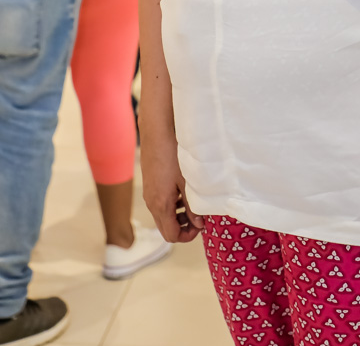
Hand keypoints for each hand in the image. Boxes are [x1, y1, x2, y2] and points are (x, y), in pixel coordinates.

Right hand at [140, 129, 203, 243]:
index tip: (201, 226)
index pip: (171, 235)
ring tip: (193, 202)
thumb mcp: (187, 182)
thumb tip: (200, 224)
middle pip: (166, 228)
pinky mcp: (149, 185)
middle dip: (183, 227)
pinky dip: (172, 204)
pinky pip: (159, 203)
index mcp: (161, 205)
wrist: (157, 133)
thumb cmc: (173, 155)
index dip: (188, 236)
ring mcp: (149, 194)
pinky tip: (183, 190)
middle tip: (199, 216)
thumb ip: (194, 206)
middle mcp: (151, 203)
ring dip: (178, 215)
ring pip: (163, 216)